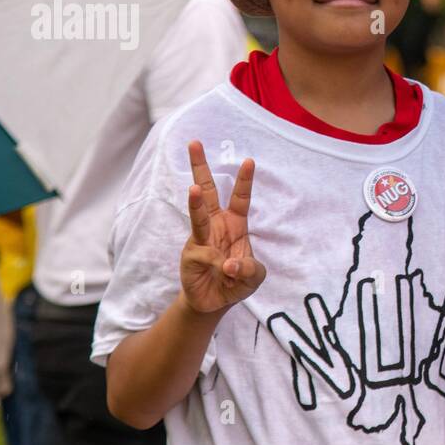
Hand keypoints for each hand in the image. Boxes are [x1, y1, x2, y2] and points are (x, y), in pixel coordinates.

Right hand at [179, 140, 266, 314]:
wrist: (214, 302)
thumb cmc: (235, 281)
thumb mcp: (253, 276)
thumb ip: (249, 269)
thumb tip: (230, 264)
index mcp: (234, 224)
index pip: (240, 198)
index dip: (244, 180)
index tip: (250, 160)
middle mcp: (215, 225)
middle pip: (207, 191)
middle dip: (200, 167)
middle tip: (194, 142)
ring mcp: (201, 238)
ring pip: (196, 215)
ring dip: (194, 203)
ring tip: (193, 190)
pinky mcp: (191, 254)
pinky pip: (205, 254)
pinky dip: (217, 262)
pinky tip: (224, 270)